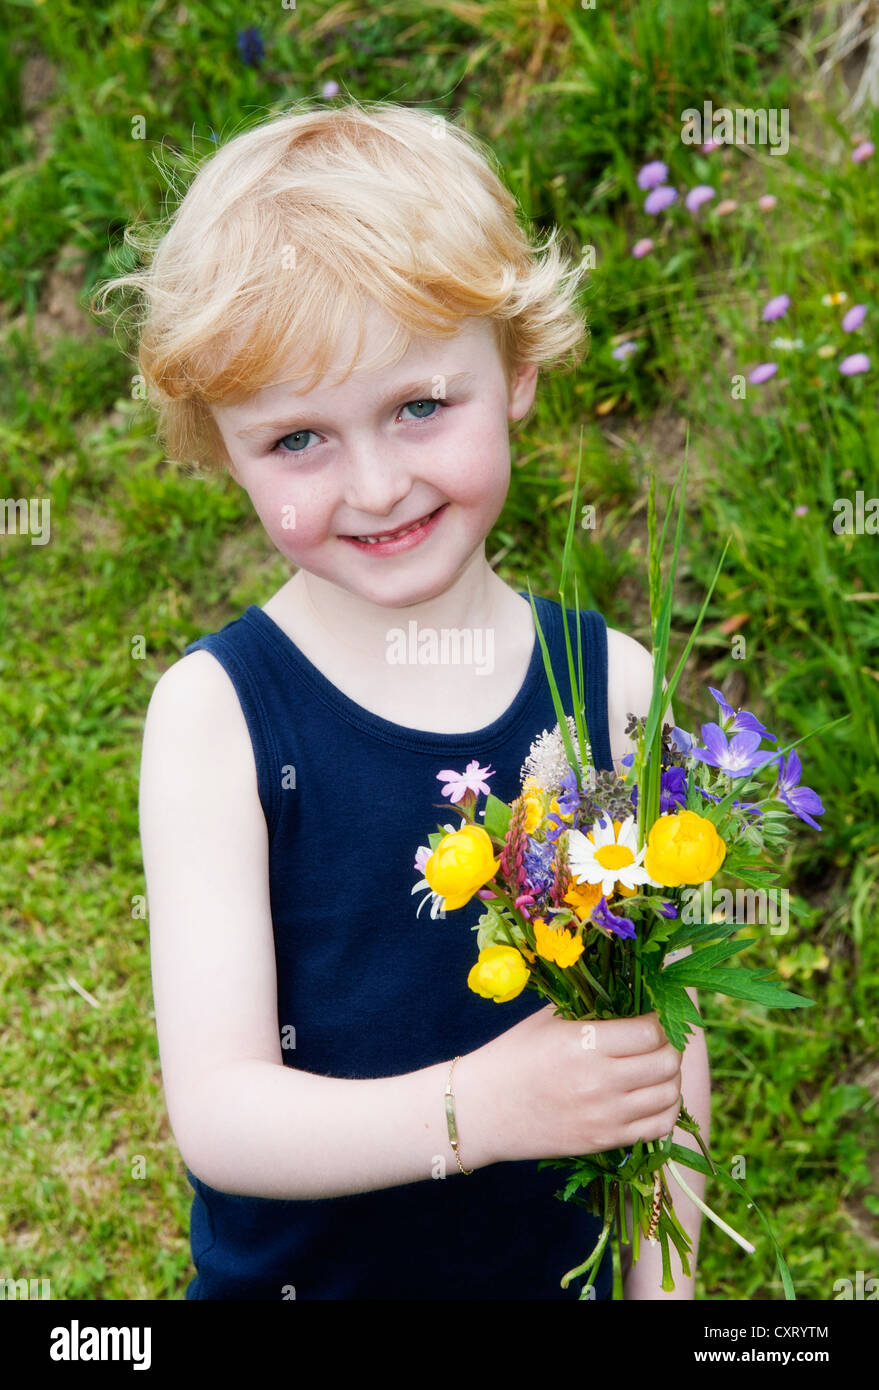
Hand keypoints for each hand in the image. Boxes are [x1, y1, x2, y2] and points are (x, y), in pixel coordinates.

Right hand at [465, 1005, 681, 1165]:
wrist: (481, 1110)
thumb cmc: (512, 1056)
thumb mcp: (548, 1021)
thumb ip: (590, 1008)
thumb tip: (631, 994)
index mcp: (584, 1042)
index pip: (650, 1031)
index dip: (660, 1020)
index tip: (654, 1014)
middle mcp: (600, 1081)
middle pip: (667, 1062)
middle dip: (671, 1047)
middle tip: (660, 1040)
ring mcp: (605, 1115)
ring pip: (669, 1095)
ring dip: (670, 1077)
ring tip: (656, 1067)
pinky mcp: (604, 1141)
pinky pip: (658, 1127)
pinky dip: (665, 1110)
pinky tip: (652, 1097)